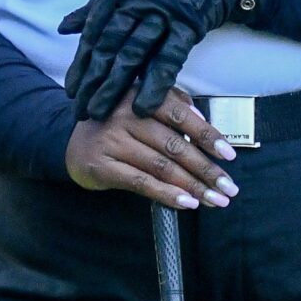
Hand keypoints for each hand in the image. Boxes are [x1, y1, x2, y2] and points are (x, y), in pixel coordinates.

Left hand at [59, 0, 261, 120]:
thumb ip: (95, 8)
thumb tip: (64, 27)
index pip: (94, 32)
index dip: (81, 63)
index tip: (72, 90)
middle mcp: (137, 1)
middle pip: (109, 46)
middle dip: (92, 81)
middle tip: (80, 109)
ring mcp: (162, 13)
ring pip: (133, 55)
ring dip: (115, 87)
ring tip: (100, 112)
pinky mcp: (187, 26)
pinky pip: (168, 59)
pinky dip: (154, 85)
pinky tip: (141, 107)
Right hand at [64, 87, 240, 209]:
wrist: (71, 143)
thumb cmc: (119, 124)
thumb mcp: (142, 105)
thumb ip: (174, 105)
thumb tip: (205, 121)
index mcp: (140, 97)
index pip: (180, 115)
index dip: (207, 135)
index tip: (230, 155)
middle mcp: (124, 115)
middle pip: (174, 145)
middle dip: (206, 169)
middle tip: (229, 187)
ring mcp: (111, 141)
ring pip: (161, 166)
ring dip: (192, 186)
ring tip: (215, 200)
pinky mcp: (102, 166)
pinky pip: (141, 183)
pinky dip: (167, 194)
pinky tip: (187, 203)